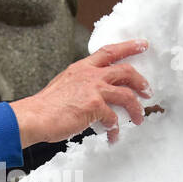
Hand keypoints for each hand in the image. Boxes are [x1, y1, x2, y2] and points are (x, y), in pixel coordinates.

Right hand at [9, 40, 150, 145]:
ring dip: (136, 109)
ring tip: (139, 119)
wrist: (34, 117)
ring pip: (127, 96)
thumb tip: (94, 95)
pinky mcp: (94, 107)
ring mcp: (94, 89)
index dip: (129, 46)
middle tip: (148, 91)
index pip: (109, 51)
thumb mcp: (64, 84)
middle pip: (126, 71)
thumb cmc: (46, 106)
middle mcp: (90, 75)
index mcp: (82, 67)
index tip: (143, 44)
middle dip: (141, 81)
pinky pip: (114, 119)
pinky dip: (115, 130)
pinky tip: (112, 137)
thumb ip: (81, 84)